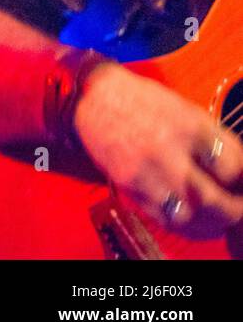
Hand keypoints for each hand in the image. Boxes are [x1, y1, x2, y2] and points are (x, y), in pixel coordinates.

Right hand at [73, 63, 242, 238]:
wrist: (93, 97)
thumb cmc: (142, 100)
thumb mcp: (186, 110)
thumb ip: (214, 140)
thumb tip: (238, 171)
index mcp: (189, 127)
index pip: (234, 169)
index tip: (242, 183)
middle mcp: (168, 151)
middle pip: (214, 200)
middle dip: (233, 210)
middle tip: (237, 207)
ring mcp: (146, 171)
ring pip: (188, 216)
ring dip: (209, 224)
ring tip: (216, 219)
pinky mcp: (128, 184)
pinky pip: (162, 217)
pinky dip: (182, 224)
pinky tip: (190, 218)